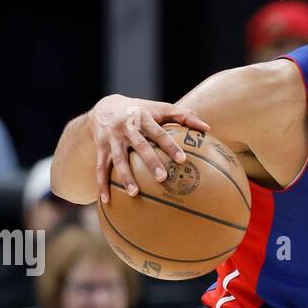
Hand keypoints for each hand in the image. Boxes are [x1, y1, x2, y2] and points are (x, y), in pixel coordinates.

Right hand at [91, 95, 209, 203]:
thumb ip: (183, 116)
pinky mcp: (100, 148)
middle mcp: (125, 127)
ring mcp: (111, 139)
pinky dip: (102, 184)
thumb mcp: (159, 108)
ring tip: (135, 194)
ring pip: (118, 159)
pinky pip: (101, 168)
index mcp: (142, 117)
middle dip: (150, 162)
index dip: (170, 145)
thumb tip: (207, 128)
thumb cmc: (140, 111)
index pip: (158, 132)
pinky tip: (106, 200)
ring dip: (125, 177)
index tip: (182, 159)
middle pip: (139, 146)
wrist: (105, 106)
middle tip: (162, 178)